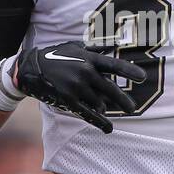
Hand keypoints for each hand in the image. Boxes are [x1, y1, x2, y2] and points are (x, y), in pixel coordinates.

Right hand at [14, 41, 145, 132]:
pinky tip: (108, 128)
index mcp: (88, 59)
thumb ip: (95, 49)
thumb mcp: (74, 47)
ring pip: (100, 103)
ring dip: (104, 108)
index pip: (113, 65)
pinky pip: (88, 114)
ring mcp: (76, 87)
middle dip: (123, 100)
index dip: (129, 71)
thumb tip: (114, 46)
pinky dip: (100, 122)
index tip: (142, 78)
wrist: (31, 69)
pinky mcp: (68, 100)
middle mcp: (84, 72)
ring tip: (105, 109)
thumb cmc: (56, 55)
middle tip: (131, 108)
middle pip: (110, 89)